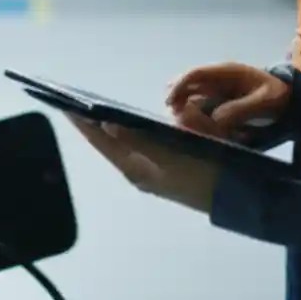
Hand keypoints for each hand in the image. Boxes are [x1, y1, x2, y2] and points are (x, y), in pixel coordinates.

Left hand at [64, 114, 218, 213]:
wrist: (237, 196)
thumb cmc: (202, 174)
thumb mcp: (170, 154)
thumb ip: (138, 139)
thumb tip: (107, 123)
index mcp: (136, 169)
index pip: (101, 141)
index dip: (82, 122)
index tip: (63, 102)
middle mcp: (140, 170)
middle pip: (109, 142)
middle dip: (94, 123)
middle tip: (77, 103)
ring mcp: (153, 170)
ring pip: (127, 142)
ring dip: (113, 128)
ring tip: (95, 111)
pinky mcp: (168, 167)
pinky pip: (147, 143)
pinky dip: (137, 131)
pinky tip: (132, 121)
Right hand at [165, 62, 290, 140]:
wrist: (290, 97)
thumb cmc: (279, 95)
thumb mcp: (266, 100)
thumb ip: (242, 109)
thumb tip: (216, 119)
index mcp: (226, 72)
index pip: (195, 74)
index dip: (178, 87)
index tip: (170, 103)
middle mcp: (216, 80)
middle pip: (185, 88)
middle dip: (183, 106)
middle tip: (194, 126)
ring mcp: (215, 92)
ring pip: (189, 101)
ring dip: (194, 118)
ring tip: (217, 133)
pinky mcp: (217, 104)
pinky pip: (201, 113)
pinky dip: (204, 125)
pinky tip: (225, 135)